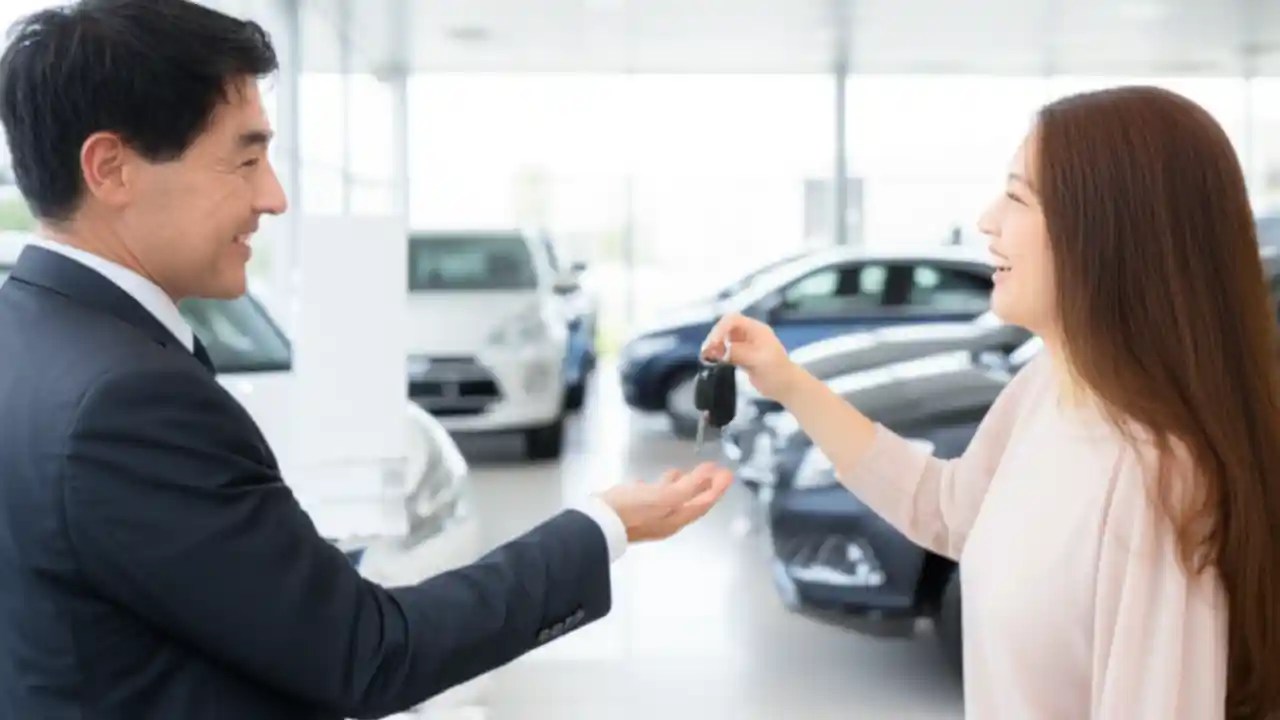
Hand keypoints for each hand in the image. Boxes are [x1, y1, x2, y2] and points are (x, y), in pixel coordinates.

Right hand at [599, 462, 733, 541]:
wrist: (597, 523)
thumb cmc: (630, 511)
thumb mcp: (665, 497)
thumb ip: (688, 486)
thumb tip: (708, 474)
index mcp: (676, 518)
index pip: (703, 503)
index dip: (717, 488)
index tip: (727, 474)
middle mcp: (665, 520)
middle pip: (691, 502)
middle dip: (704, 487)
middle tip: (715, 472)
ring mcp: (649, 516)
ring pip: (672, 500)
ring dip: (683, 486)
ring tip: (688, 473)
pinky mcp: (634, 510)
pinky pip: (653, 497)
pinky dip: (659, 487)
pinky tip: (654, 481)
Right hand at [702, 311, 802, 400]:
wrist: (786, 387)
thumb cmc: (776, 371)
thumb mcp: (757, 359)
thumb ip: (737, 352)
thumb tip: (717, 351)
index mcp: (756, 329)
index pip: (732, 320)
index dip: (720, 329)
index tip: (713, 344)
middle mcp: (749, 334)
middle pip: (725, 328)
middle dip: (715, 338)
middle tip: (706, 353)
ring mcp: (745, 345)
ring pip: (724, 340)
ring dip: (714, 347)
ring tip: (707, 358)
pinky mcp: (742, 357)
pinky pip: (726, 352)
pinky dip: (718, 356)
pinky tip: (713, 363)